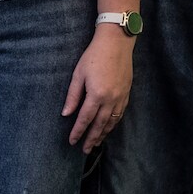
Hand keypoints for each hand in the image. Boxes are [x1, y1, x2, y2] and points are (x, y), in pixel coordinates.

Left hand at [63, 27, 133, 152]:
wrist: (116, 43)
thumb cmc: (93, 56)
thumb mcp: (78, 73)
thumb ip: (73, 95)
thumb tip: (66, 113)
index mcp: (96, 94)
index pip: (85, 119)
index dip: (78, 131)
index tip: (72, 141)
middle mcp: (110, 100)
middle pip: (100, 125)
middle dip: (91, 138)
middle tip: (85, 150)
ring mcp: (120, 98)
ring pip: (111, 122)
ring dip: (103, 134)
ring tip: (96, 143)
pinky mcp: (126, 94)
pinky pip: (119, 114)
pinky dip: (113, 124)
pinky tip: (108, 127)